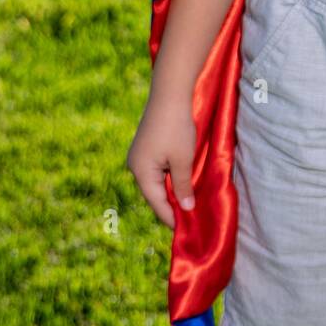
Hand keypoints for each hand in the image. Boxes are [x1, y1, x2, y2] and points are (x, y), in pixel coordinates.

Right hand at [126, 93, 196, 228]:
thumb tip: (185, 209)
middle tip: (189, 218)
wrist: (169, 94)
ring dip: (171, 190)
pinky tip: (181, 180)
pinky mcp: (146, 147)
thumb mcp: (183, 160)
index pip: (157, 203)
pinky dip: (169, 177)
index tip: (186, 231)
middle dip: (171, 205)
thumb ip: (183, 186)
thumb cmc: (176, 128)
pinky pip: (157, 170)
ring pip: (156, 181)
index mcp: (141, 172)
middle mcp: (135, 166)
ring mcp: (139, 155)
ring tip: (188, 202)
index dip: (172, 218)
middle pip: (154, 194)